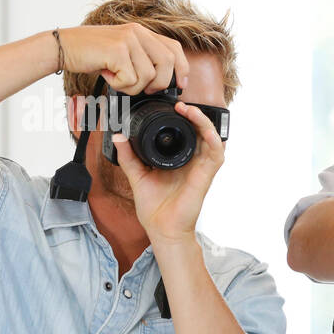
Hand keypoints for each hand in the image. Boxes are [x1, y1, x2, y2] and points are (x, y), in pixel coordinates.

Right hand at [59, 23, 189, 94]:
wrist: (62, 47)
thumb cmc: (92, 54)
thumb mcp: (123, 51)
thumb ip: (143, 58)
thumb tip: (165, 80)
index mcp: (142, 31)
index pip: (174, 48)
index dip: (182, 68)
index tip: (180, 85)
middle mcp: (137, 32)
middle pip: (167, 63)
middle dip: (160, 83)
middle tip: (144, 89)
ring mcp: (127, 39)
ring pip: (148, 75)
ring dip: (133, 86)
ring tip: (116, 77)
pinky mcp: (117, 50)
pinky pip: (131, 79)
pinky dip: (119, 85)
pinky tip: (107, 75)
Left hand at [111, 101, 223, 246]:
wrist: (162, 229)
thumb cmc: (155, 209)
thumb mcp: (137, 175)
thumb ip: (129, 156)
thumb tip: (118, 136)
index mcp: (179, 160)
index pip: (187, 133)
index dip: (184, 118)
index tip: (171, 106)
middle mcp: (193, 161)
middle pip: (201, 131)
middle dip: (194, 114)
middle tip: (179, 104)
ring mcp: (201, 168)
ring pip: (211, 137)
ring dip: (203, 122)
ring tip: (188, 110)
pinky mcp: (206, 176)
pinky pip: (216, 154)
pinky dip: (213, 140)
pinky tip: (204, 131)